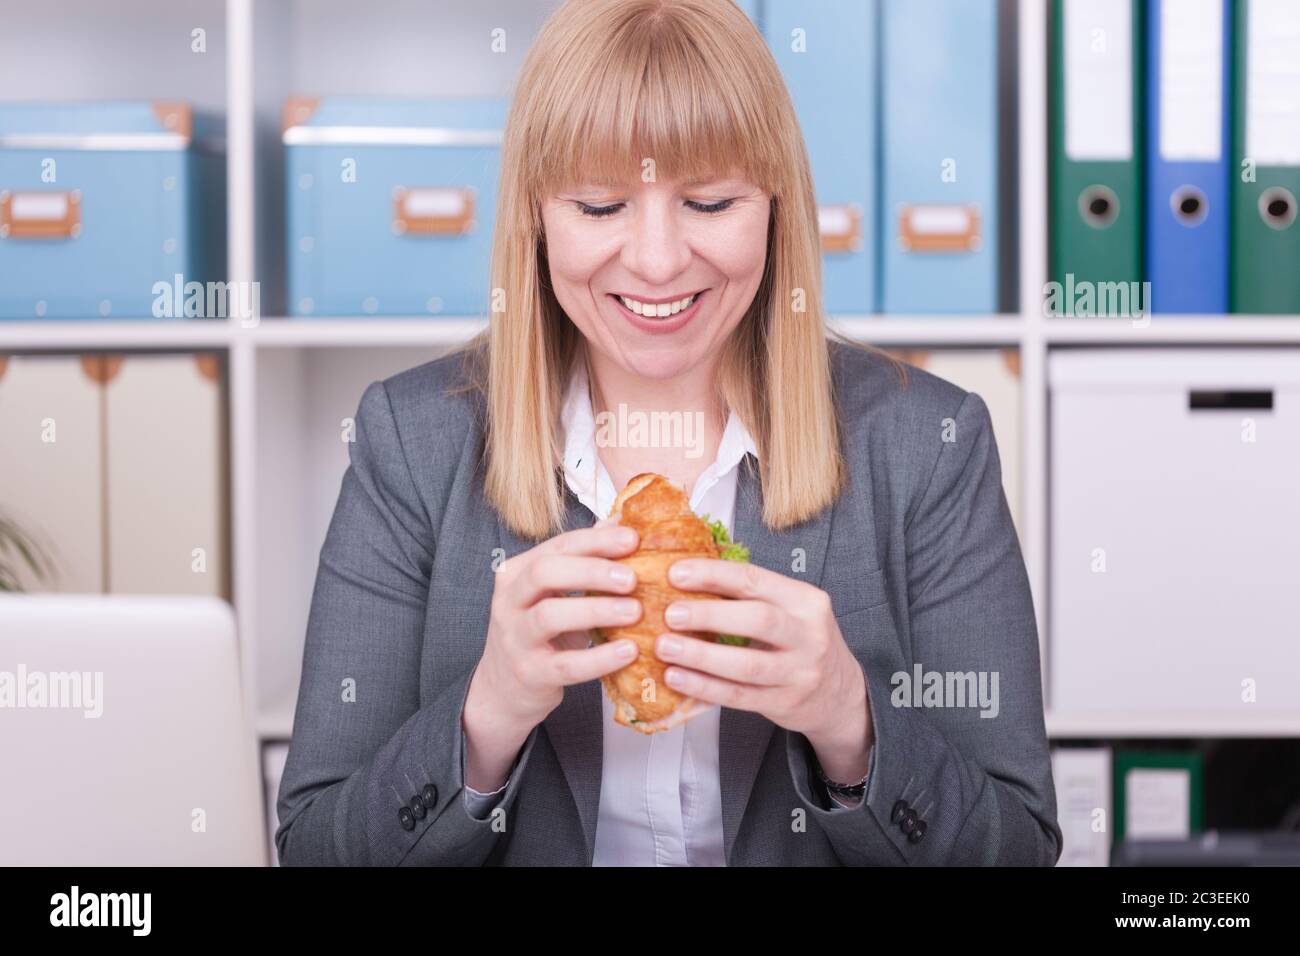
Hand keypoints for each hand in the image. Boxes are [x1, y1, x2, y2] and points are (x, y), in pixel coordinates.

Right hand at [463, 520, 642, 790]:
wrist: (504, 688)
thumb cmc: (540, 632)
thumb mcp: (552, 594)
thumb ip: (582, 560)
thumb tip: (620, 522)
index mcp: (517, 573)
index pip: (557, 546)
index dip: (596, 541)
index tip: (633, 540)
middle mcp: (508, 601)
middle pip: (545, 573)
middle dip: (592, 571)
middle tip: (632, 578)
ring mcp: (515, 639)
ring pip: (550, 616)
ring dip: (596, 610)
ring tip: (635, 611)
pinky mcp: (529, 674)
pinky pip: (566, 665)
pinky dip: (600, 658)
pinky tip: (629, 651)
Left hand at [654, 558, 873, 783]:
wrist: (840, 693)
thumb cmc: (802, 641)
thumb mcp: (791, 609)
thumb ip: (750, 594)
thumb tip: (689, 575)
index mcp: (805, 600)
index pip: (755, 580)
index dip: (713, 575)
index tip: (676, 573)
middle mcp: (808, 634)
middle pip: (757, 619)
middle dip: (708, 615)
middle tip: (670, 614)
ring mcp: (800, 672)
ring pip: (747, 664)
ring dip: (701, 656)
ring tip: (666, 648)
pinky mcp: (785, 703)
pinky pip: (739, 695)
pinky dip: (704, 687)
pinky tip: (678, 678)